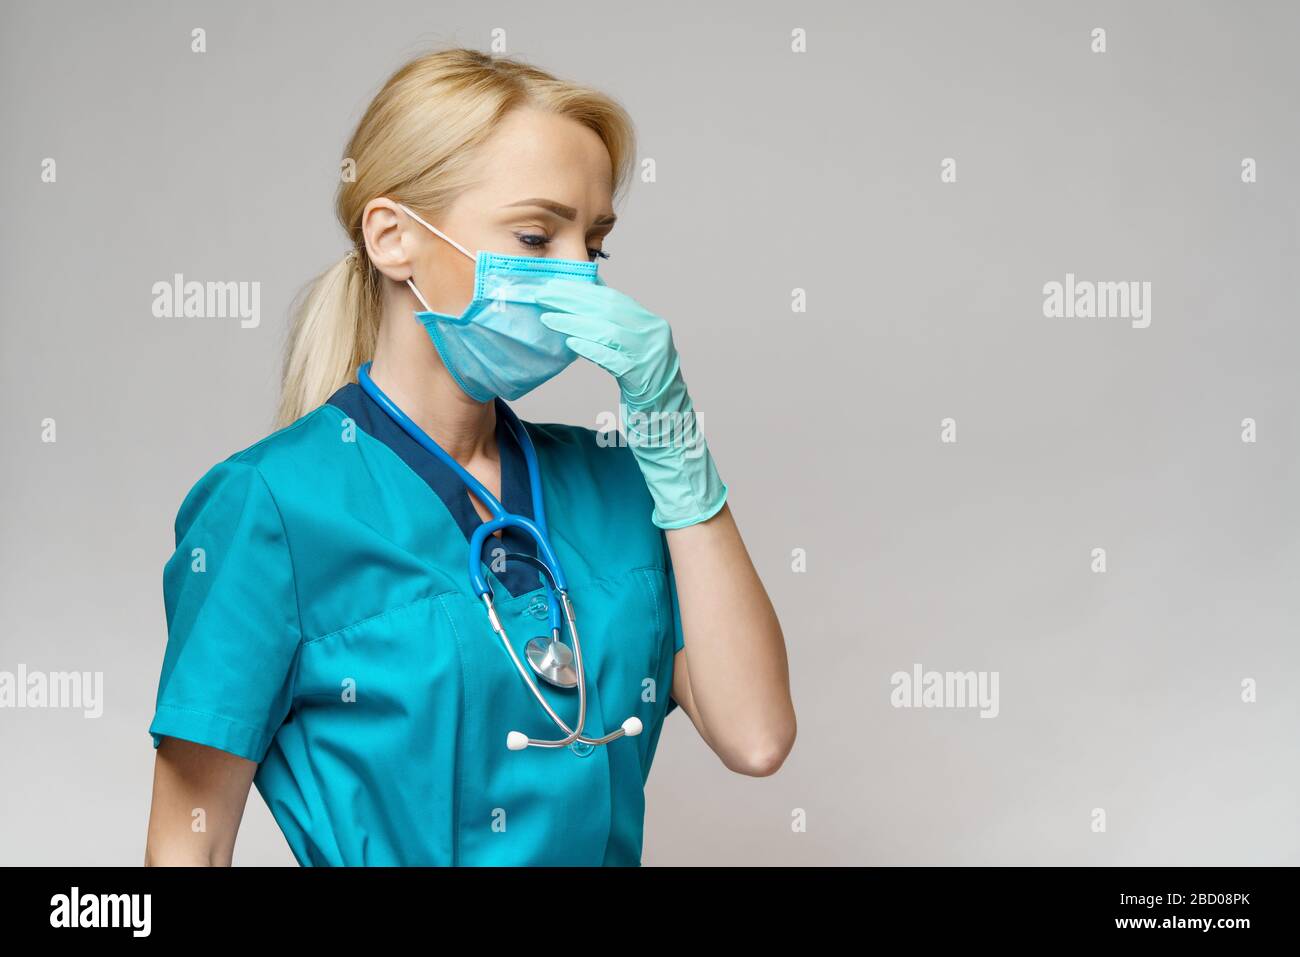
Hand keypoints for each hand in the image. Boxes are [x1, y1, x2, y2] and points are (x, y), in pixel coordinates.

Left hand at [534, 278, 727, 528]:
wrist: (670, 428)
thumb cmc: (644, 393)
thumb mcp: (631, 356)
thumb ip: (614, 333)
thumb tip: (581, 309)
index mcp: (651, 325)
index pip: (613, 299)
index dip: (582, 291)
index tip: (555, 286)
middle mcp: (655, 335)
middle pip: (609, 309)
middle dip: (573, 300)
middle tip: (545, 295)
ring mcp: (653, 356)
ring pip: (610, 331)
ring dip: (575, 322)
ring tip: (548, 318)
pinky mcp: (646, 378)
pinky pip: (614, 359)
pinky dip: (591, 349)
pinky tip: (570, 344)